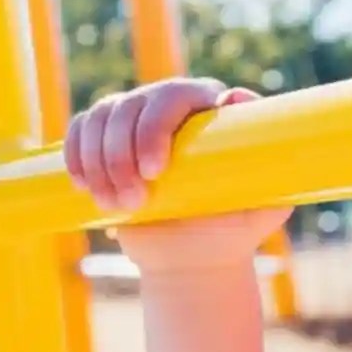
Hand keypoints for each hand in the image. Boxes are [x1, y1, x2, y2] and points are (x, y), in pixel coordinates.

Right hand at [65, 79, 291, 276]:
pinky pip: (80, 130)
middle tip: (135, 199)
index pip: (180, 96)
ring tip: (119, 207)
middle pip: (134, 105)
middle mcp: (171, 105)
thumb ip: (275, 167)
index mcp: (210, 110)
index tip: (156, 172)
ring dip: (101, 163)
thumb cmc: (236, 227)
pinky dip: (76, 157)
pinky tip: (85, 187)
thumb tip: (242, 102)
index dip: (158, 128)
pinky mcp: (105, 137)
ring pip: (103, 118)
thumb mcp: (265, 205)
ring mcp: (136, 118)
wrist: (195, 255)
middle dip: (123, 152)